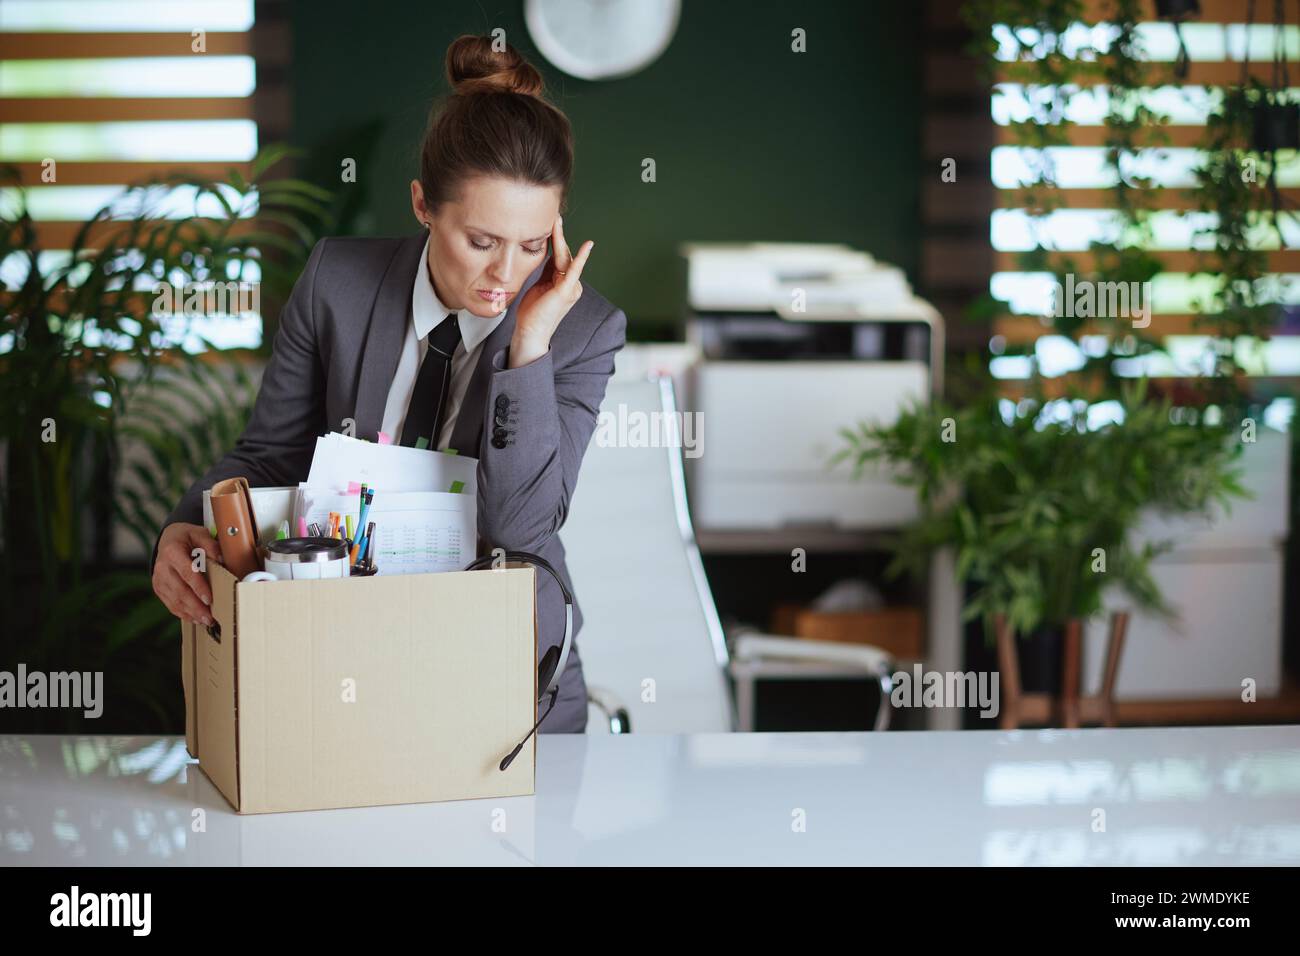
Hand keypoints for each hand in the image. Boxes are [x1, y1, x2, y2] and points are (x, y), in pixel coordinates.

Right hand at [152, 522, 221, 627]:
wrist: (167, 540)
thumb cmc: (187, 537)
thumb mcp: (199, 533)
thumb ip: (210, 545)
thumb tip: (222, 559)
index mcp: (172, 551)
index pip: (187, 572)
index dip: (199, 587)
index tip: (210, 599)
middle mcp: (162, 567)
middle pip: (180, 590)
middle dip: (196, 606)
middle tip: (211, 618)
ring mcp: (158, 579)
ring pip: (174, 600)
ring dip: (191, 613)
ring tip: (206, 621)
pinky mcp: (158, 588)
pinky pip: (170, 603)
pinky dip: (183, 613)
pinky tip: (195, 619)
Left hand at [510, 215, 593, 366]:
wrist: (530, 332)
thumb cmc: (533, 312)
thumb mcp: (539, 285)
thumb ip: (546, 270)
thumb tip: (546, 252)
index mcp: (564, 284)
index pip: (561, 257)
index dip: (556, 240)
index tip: (552, 223)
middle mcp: (572, 285)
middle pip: (565, 255)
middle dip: (559, 235)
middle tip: (555, 216)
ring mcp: (571, 289)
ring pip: (566, 259)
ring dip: (561, 239)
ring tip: (556, 221)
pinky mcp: (566, 292)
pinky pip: (574, 270)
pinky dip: (581, 257)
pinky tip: (588, 246)